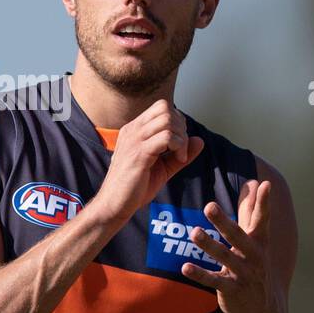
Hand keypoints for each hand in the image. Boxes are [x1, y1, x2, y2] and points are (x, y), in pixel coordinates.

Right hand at [93, 100, 204, 224]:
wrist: (114, 205)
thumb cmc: (134, 188)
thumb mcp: (162, 168)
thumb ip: (179, 153)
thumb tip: (199, 140)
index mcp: (134, 130)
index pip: (161, 107)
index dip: (177, 122)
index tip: (179, 144)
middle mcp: (132, 130)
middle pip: (164, 108)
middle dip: (181, 126)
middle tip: (182, 149)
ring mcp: (134, 140)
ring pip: (167, 119)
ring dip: (181, 136)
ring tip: (180, 155)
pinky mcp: (139, 153)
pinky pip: (166, 137)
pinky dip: (179, 146)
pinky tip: (179, 159)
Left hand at [181, 179, 276, 312]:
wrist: (264, 311)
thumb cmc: (255, 267)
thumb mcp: (256, 241)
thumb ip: (252, 212)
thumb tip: (256, 183)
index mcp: (259, 242)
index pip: (262, 219)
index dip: (264, 203)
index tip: (265, 185)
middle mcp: (253, 256)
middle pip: (238, 236)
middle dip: (224, 222)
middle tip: (209, 206)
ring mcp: (243, 274)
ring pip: (225, 257)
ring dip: (209, 245)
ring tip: (194, 232)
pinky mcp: (232, 290)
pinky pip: (214, 281)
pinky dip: (200, 274)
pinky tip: (185, 267)